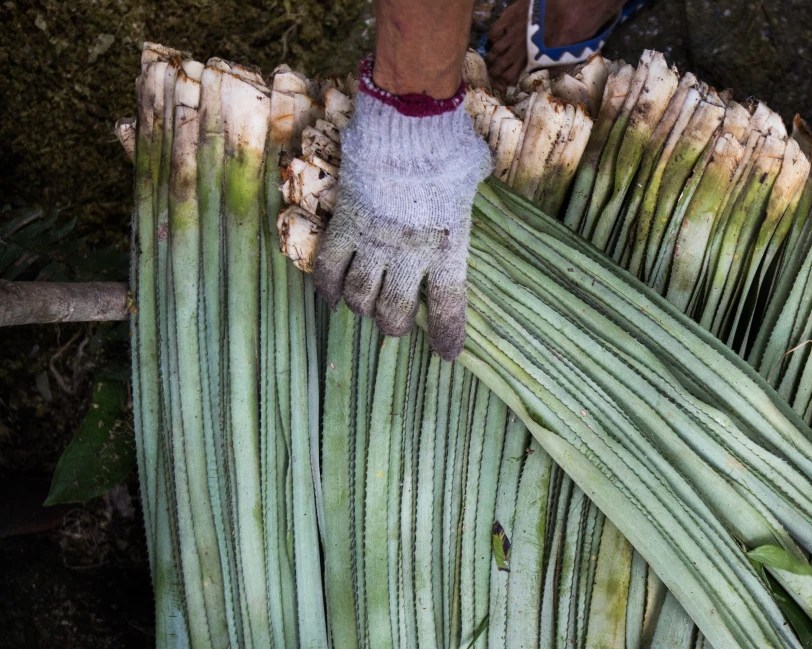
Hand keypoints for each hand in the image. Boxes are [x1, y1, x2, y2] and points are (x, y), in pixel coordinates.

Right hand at [316, 72, 491, 354]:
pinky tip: (330, 296)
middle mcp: (409, 254)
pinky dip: (326, 286)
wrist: (407, 120)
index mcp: (447, 246)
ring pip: (360, 296)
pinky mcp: (345, 223)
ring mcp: (374, 241)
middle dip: (393, 326)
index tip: (447, 355)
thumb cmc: (448, 144)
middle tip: (394, 327)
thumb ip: (468, 188)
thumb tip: (473, 172)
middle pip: (394, 312)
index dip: (446, 335)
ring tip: (364, 308)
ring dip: (362, 307)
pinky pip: (328, 266)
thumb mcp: (473, 173)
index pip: (447, 306)